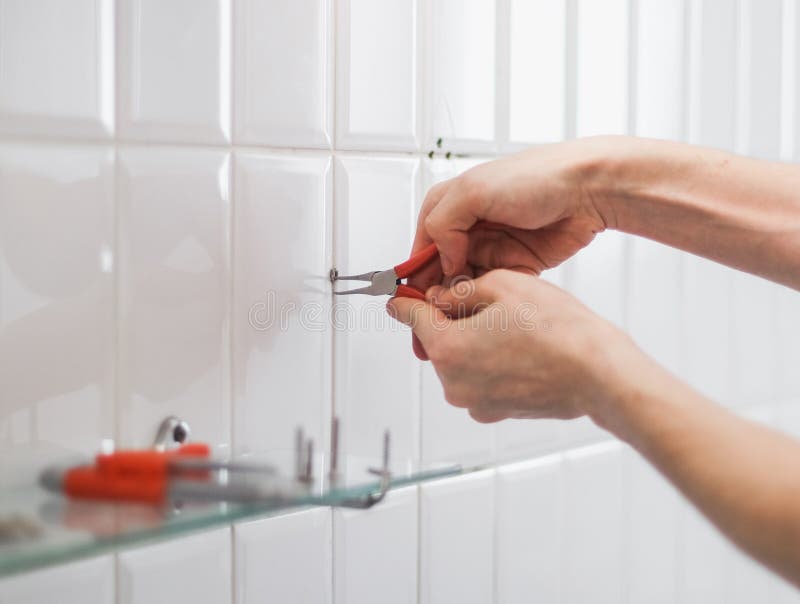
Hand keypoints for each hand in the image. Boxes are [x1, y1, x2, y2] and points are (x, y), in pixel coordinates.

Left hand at [387, 270, 642, 423]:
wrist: (599, 375)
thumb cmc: (560, 332)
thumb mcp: (505, 286)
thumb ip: (461, 289)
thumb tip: (440, 295)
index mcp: (449, 348)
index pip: (411, 317)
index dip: (407, 299)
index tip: (398, 295)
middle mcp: (454, 382)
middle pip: (436, 339)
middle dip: (450, 318)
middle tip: (484, 301)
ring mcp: (474, 401)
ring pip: (457, 359)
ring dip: (471, 340)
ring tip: (511, 326)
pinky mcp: (494, 411)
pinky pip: (477, 379)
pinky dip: (487, 362)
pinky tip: (517, 348)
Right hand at [408, 137, 618, 358]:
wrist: (587, 189)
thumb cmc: (536, 178)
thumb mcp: (473, 191)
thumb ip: (443, 223)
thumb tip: (439, 258)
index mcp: (449, 205)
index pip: (421, 249)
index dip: (415, 281)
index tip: (411, 308)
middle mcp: (467, 227)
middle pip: (440, 273)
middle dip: (434, 302)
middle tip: (430, 330)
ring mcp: (491, 246)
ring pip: (465, 285)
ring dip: (460, 305)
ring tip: (456, 325)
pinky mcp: (515, 263)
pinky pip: (493, 288)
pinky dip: (487, 301)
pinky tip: (483, 314)